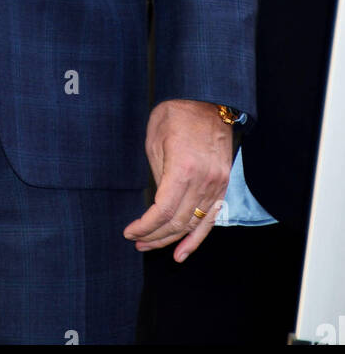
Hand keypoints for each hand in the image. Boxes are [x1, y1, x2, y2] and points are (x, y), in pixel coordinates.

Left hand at [123, 98, 232, 261]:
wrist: (208, 101)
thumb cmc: (176, 114)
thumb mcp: (155, 140)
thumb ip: (157, 175)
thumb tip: (155, 204)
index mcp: (183, 169)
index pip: (163, 212)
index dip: (145, 226)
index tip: (130, 232)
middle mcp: (204, 182)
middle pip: (177, 222)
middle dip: (154, 236)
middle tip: (137, 242)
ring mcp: (217, 185)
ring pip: (193, 224)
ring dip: (171, 239)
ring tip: (151, 246)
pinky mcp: (223, 185)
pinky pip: (210, 219)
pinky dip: (196, 238)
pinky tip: (183, 252)